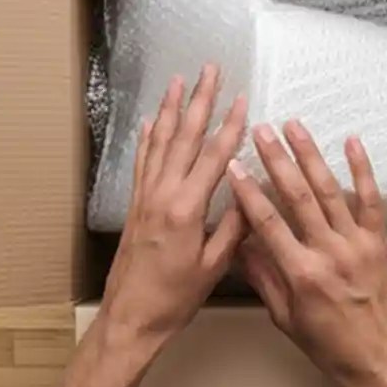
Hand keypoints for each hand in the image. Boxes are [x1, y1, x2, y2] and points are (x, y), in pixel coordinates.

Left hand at [101, 64, 247, 350]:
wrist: (131, 316)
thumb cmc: (175, 298)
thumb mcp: (215, 266)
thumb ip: (235, 227)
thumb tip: (254, 192)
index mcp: (187, 209)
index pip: (213, 156)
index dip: (230, 125)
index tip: (242, 98)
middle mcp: (162, 195)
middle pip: (183, 136)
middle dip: (199, 100)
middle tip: (209, 70)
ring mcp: (145, 197)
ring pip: (160, 142)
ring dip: (171, 109)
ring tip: (178, 81)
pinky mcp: (135, 205)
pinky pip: (142, 162)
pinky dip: (148, 137)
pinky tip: (152, 121)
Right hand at [226, 120, 386, 386]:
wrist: (378, 360)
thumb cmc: (328, 346)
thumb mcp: (284, 317)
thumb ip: (263, 276)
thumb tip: (240, 243)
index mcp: (302, 275)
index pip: (268, 223)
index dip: (248, 192)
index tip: (233, 166)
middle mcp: (330, 254)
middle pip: (297, 197)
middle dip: (276, 160)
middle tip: (261, 132)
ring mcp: (357, 245)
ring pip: (330, 191)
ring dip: (310, 155)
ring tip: (294, 127)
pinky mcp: (379, 242)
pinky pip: (371, 199)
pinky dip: (362, 169)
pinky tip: (351, 142)